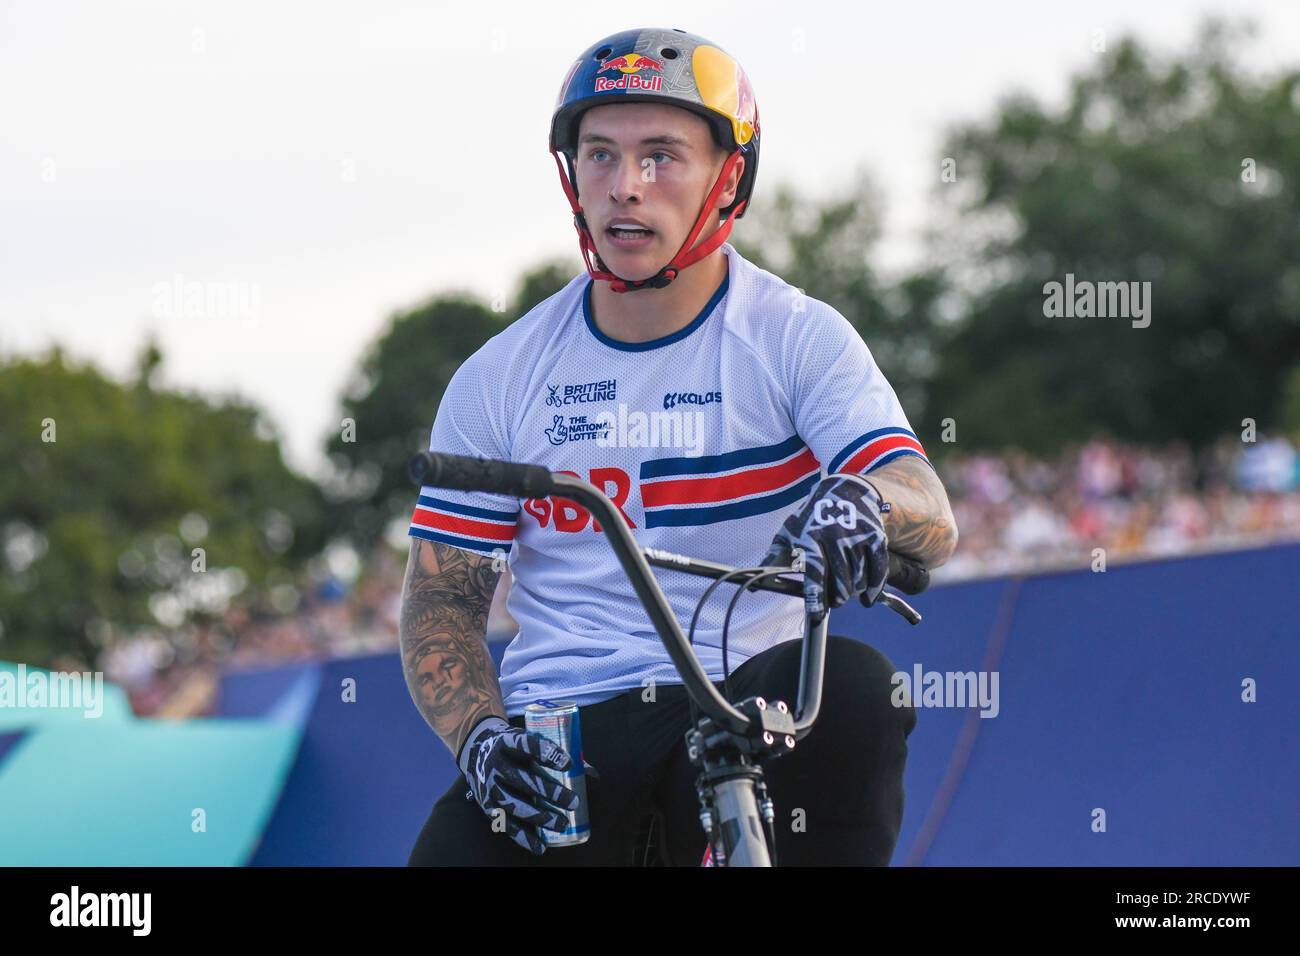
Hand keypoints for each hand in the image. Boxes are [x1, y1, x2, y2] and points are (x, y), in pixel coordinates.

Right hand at [457, 716, 580, 855]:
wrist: (476, 750)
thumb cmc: (515, 747)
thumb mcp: (528, 740)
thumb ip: (557, 754)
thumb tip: (592, 774)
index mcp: (508, 741)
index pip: (528, 745)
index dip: (548, 753)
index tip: (569, 763)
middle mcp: (496, 763)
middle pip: (524, 780)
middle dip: (550, 792)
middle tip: (573, 801)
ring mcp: (489, 785)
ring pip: (515, 804)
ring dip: (539, 817)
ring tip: (562, 823)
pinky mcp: (487, 805)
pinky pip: (505, 823)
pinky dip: (523, 836)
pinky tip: (540, 846)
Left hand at [761, 473, 889, 616]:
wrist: (845, 493)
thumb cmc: (811, 520)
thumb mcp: (789, 533)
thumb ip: (773, 559)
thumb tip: (754, 585)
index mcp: (810, 538)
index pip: (814, 571)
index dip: (816, 594)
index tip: (817, 614)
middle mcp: (835, 536)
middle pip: (841, 580)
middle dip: (838, 597)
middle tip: (836, 601)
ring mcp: (857, 536)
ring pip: (859, 578)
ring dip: (854, 591)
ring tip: (847, 590)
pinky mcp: (875, 537)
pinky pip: (878, 570)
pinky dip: (874, 587)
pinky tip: (868, 597)